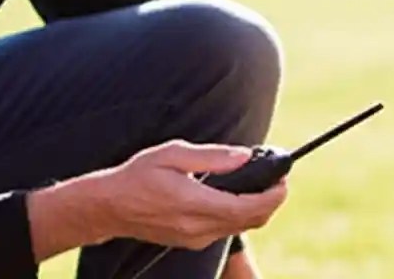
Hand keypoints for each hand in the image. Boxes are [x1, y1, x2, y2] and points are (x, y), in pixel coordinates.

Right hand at [28, 140, 288, 260]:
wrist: (110, 207)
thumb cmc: (138, 176)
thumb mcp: (173, 154)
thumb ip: (212, 156)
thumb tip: (244, 156)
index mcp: (197, 204)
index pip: (249, 207)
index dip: (274, 195)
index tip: (283, 179)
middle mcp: (199, 227)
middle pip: (252, 221)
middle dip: (272, 201)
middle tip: (278, 180)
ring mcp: (196, 237)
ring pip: (241, 228)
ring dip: (258, 209)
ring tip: (261, 184)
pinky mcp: (191, 240)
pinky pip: (226, 230)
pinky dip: (241, 215)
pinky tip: (238, 195)